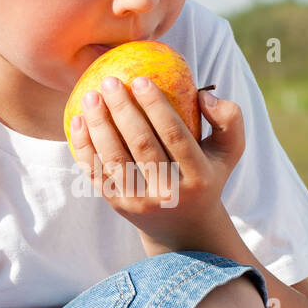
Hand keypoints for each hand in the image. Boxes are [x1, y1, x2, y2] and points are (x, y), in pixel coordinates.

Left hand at [69, 77, 244, 252]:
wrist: (184, 228)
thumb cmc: (206, 175)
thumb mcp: (229, 150)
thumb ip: (228, 118)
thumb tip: (202, 95)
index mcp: (198, 176)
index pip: (174, 135)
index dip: (156, 106)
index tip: (140, 79)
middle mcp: (169, 193)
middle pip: (141, 145)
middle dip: (122, 110)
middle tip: (110, 81)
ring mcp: (141, 202)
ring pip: (114, 159)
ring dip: (99, 125)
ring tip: (91, 96)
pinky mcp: (118, 206)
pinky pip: (96, 173)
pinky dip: (84, 147)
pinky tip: (78, 120)